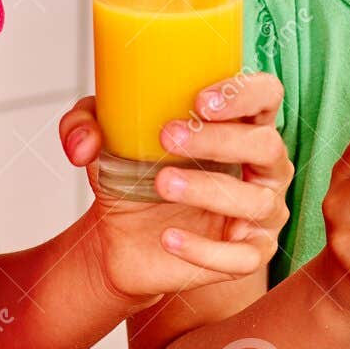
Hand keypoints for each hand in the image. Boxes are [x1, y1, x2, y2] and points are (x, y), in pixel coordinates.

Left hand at [59, 73, 292, 303]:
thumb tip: (84, 143)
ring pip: (255, 200)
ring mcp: (263, 210)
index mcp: (241, 123)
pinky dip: (206, 250)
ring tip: (160, 184)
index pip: (266, 95)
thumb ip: (83, 124)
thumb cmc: (132, 174)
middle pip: (265, 144)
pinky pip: (242, 256)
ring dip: (206, 189)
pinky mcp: (250, 253)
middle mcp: (263, 165)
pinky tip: (168, 239)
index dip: (245, 92)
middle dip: (218, 140)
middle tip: (169, 137)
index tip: (200, 101)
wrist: (122, 238)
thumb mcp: (102, 139)